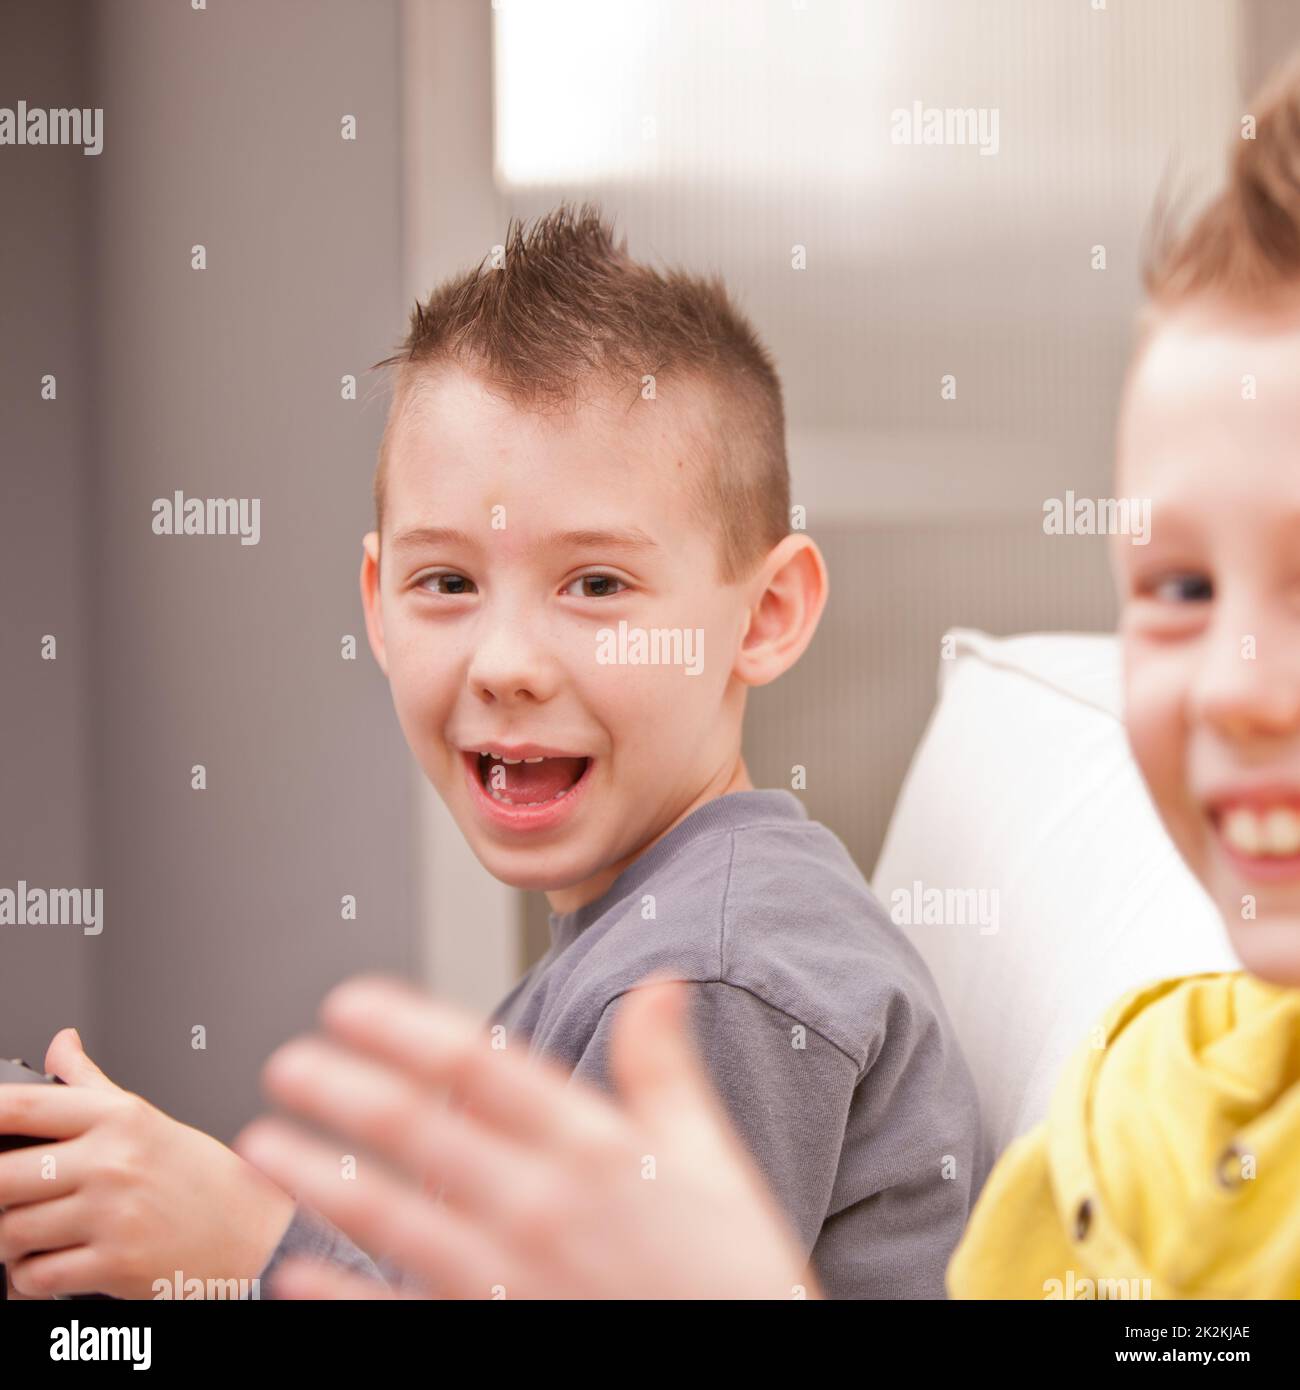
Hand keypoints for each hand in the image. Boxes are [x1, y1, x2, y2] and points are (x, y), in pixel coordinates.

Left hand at [0, 1029, 295, 1298]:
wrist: (254, 1231)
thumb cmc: (201, 1177)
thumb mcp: (148, 1119)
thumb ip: (91, 1084)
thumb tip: (61, 1044)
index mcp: (119, 1118)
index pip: (25, 1106)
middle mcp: (113, 1161)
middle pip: (2, 1176)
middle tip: (10, 1192)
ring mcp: (112, 1214)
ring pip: (10, 1232)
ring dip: (8, 1241)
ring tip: (29, 1233)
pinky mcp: (113, 1264)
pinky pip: (35, 1275)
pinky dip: (28, 1276)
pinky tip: (49, 1261)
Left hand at [235, 975, 819, 1299]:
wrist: (753, 1373)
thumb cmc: (731, 1272)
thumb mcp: (714, 1157)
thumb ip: (666, 1067)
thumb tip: (659, 980)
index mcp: (595, 1149)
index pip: (480, 1067)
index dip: (404, 1027)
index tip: (347, 1003)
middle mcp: (543, 1207)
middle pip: (420, 1131)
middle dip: (342, 1090)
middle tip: (286, 1064)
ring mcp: (513, 1279)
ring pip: (393, 1217)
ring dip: (319, 1176)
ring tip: (264, 1144)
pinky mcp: (497, 1337)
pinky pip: (401, 1314)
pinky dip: (342, 1295)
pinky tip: (294, 1273)